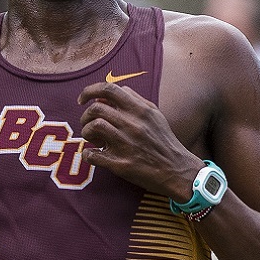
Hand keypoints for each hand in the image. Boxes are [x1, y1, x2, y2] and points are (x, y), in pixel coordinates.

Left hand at [77, 80, 203, 200]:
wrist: (177, 170)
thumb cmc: (163, 141)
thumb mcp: (154, 114)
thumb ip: (134, 100)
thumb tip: (112, 92)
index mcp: (139, 110)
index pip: (108, 89)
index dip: (90, 91)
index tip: (82, 99)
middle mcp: (132, 124)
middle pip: (96, 109)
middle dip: (85, 115)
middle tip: (87, 123)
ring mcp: (126, 144)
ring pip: (93, 128)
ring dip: (86, 132)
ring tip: (91, 137)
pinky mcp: (121, 164)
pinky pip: (94, 155)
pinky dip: (87, 154)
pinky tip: (92, 154)